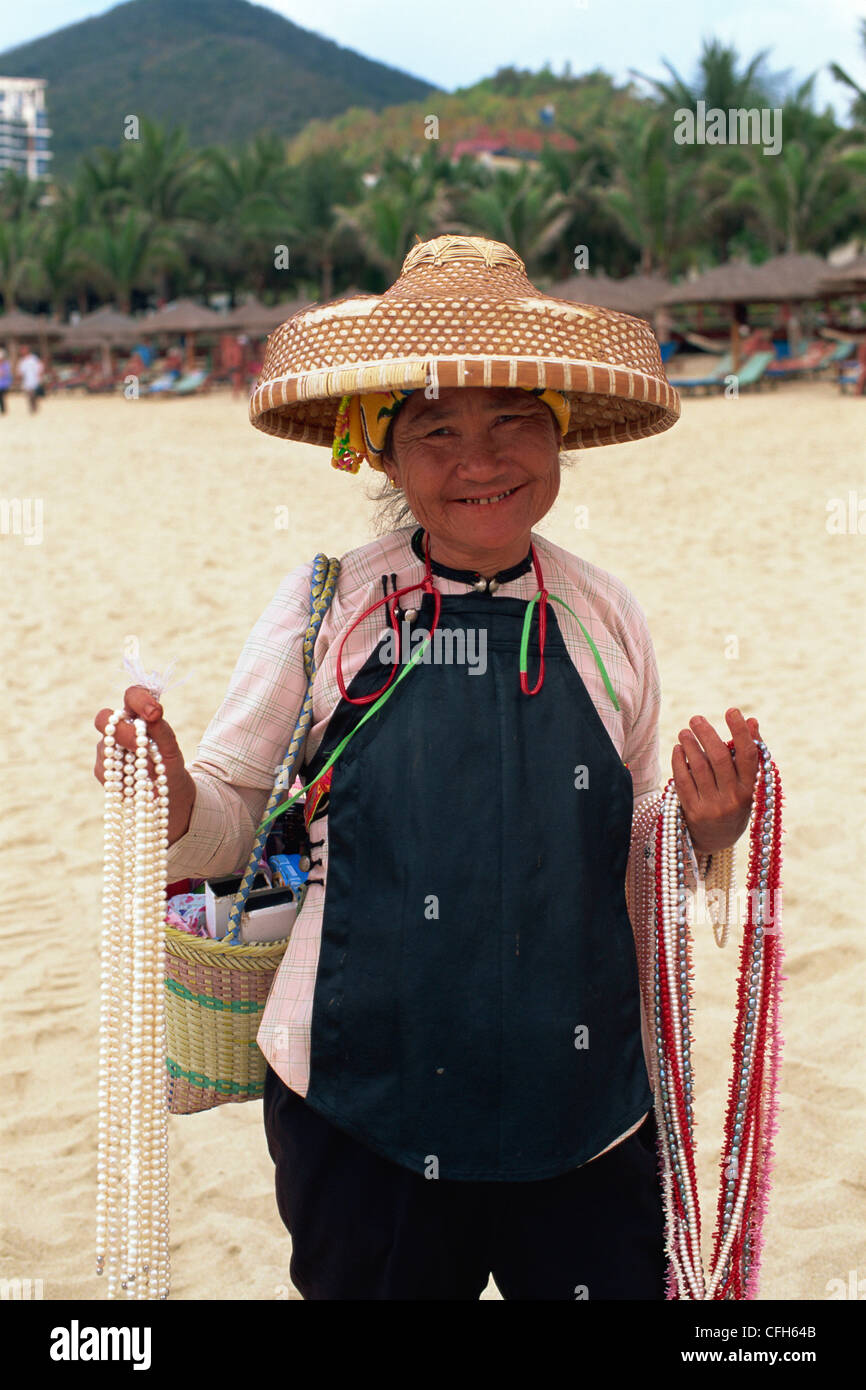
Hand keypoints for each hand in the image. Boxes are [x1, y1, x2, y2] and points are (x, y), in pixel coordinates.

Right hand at [94, 685, 195, 844]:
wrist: (172, 803)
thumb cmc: (172, 770)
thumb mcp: (173, 753)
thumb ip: (163, 733)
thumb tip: (152, 716)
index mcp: (139, 718)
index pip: (132, 696)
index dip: (139, 699)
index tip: (155, 713)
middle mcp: (119, 731)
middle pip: (104, 718)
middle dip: (122, 731)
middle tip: (141, 745)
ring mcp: (108, 752)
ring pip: (104, 747)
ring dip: (126, 761)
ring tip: (148, 774)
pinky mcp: (103, 773)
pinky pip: (105, 772)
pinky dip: (123, 780)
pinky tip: (137, 788)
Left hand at [671, 708, 759, 856]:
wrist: (717, 840)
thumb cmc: (735, 802)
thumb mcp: (747, 783)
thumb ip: (750, 753)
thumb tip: (752, 720)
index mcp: (750, 789)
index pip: (748, 755)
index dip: (741, 731)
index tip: (732, 710)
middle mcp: (733, 799)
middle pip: (719, 758)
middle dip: (707, 734)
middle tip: (696, 719)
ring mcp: (712, 807)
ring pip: (699, 768)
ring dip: (690, 745)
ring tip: (684, 732)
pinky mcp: (692, 812)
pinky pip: (683, 781)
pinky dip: (679, 761)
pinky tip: (678, 749)